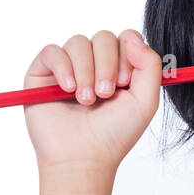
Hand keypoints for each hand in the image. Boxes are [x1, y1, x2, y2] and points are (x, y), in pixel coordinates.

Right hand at [23, 29, 161, 171]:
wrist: (84, 158)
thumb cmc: (114, 134)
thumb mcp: (146, 100)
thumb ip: (150, 64)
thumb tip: (132, 36)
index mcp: (119, 68)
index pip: (125, 38)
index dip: (126, 55)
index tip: (125, 83)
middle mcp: (93, 64)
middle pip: (103, 37)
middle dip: (106, 65)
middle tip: (104, 95)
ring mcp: (68, 67)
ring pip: (78, 42)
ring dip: (85, 71)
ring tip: (85, 100)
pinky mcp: (43, 73)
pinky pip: (52, 51)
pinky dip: (63, 67)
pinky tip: (68, 89)